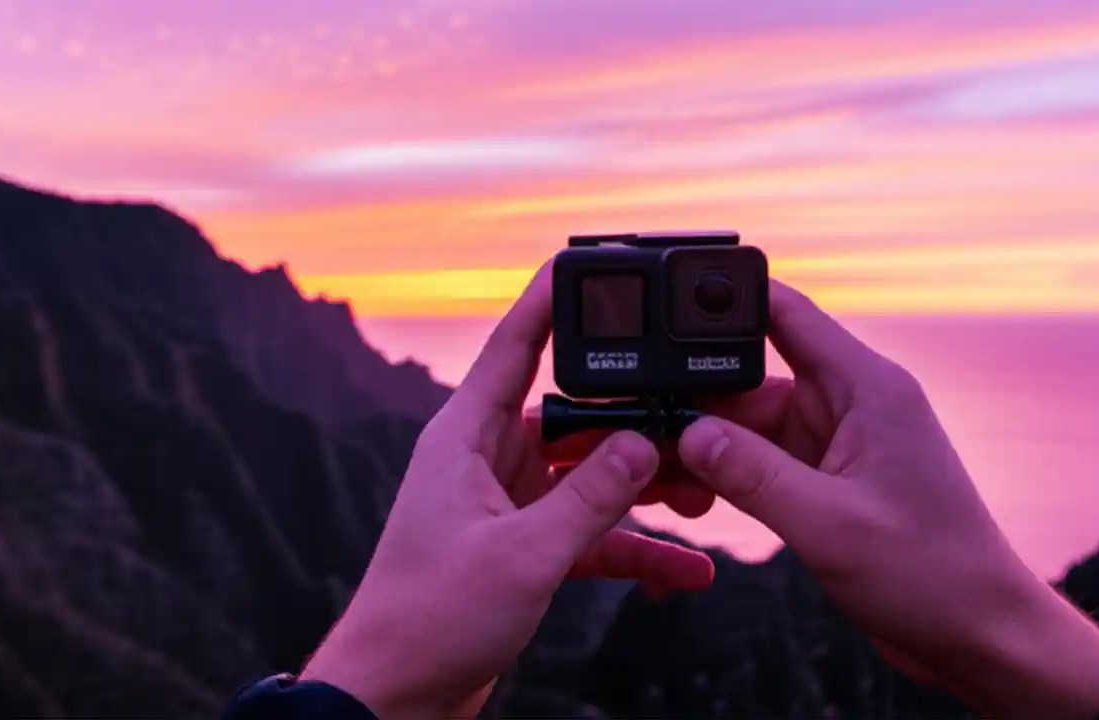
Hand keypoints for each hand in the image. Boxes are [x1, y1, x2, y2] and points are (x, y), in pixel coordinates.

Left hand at [301, 265, 712, 718]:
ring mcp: (506, 505)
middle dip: (633, 422)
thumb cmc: (430, 619)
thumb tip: (646, 441)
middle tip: (692, 419)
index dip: (549, 302)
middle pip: (572, 416)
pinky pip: (589, 534)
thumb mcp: (524, 554)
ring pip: (589, 475)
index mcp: (465, 438)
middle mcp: (485, 460)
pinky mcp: (522, 549)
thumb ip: (590, 497)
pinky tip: (687, 568)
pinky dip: (633, 549)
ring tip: (703, 494)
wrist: (396, 697)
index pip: (513, 347)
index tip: (585, 261)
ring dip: (641, 488)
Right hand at [677, 280, 1098, 718]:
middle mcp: (850, 404)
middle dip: (700, 400)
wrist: (978, 635)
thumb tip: (688, 433)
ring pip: (749, 424)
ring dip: (709, 447)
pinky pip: (761, 461)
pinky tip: (694, 494)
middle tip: (650, 427)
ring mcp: (837, 443)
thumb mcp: (828, 522)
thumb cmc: (933, 574)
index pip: (788, 313)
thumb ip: (752, 474)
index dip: (728, 300)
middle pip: (752, 376)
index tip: (669, 303)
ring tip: (668, 475)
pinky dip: (727, 475)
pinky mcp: (828, 481)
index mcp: (866, 388)